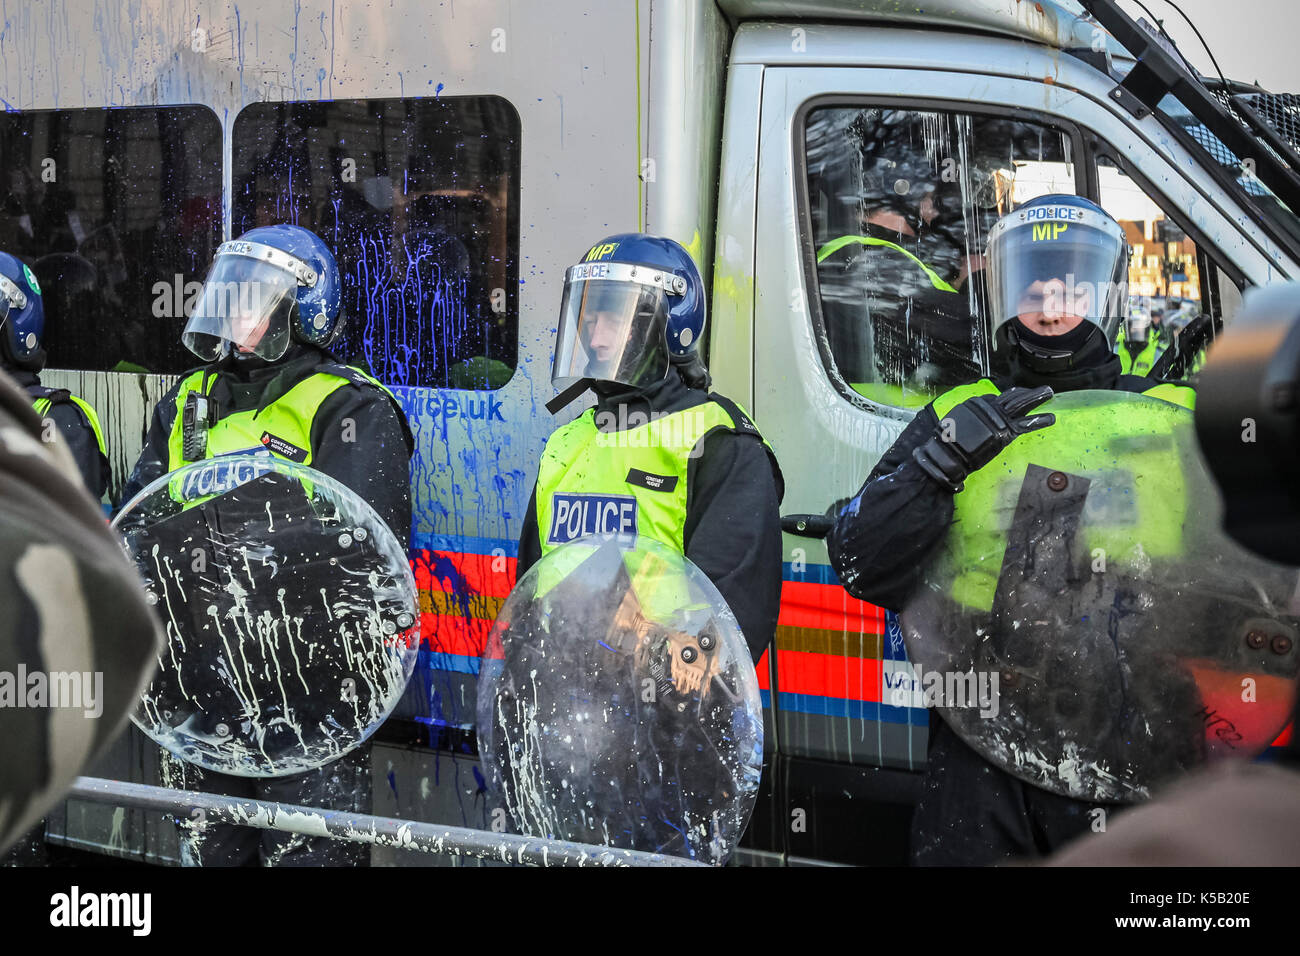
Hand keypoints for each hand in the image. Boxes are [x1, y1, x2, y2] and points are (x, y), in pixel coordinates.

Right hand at [912, 386, 1054, 491]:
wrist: (948, 453)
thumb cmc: (947, 442)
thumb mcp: (956, 423)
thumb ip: (968, 419)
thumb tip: (972, 423)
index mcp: (975, 404)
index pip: (996, 398)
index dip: (1009, 398)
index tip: (1018, 396)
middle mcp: (988, 407)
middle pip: (1012, 397)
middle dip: (1028, 393)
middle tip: (1043, 389)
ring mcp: (998, 418)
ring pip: (1021, 405)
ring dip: (1037, 398)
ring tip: (1048, 393)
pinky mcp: (1006, 431)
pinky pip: (1026, 423)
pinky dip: (1039, 420)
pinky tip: (1050, 418)